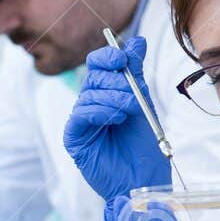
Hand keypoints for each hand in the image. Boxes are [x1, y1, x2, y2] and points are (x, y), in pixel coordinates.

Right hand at [63, 35, 170, 201]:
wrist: (143, 179)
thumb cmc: (144, 146)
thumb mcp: (144, 103)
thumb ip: (136, 72)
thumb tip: (138, 40)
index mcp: (106, 93)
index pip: (98, 63)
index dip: (109, 56)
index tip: (124, 59)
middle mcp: (90, 104)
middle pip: (93, 76)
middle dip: (117, 81)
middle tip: (135, 98)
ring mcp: (81, 121)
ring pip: (89, 94)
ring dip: (114, 99)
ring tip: (130, 112)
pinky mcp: (75, 138)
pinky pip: (80, 114)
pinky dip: (99, 112)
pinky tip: (114, 119)